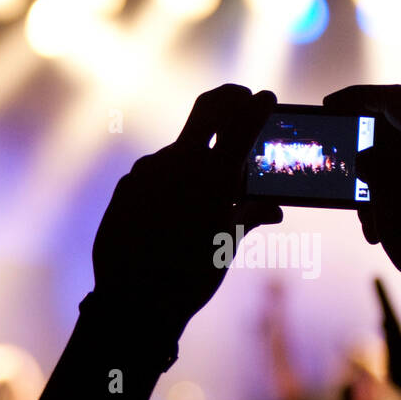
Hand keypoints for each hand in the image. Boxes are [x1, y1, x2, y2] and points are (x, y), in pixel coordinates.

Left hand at [91, 84, 281, 338]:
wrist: (132, 301)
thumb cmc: (189, 278)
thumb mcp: (227, 246)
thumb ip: (250, 216)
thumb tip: (273, 209)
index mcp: (214, 176)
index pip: (243, 124)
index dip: (258, 107)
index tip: (266, 98)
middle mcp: (179, 162)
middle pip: (208, 108)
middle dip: (229, 100)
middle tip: (241, 100)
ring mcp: (148, 170)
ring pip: (180, 149)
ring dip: (196, 156)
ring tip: (203, 190)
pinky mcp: (127, 185)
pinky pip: (155, 172)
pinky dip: (171, 180)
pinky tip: (173, 208)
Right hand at [323, 85, 400, 318]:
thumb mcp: (387, 199)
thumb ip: (372, 164)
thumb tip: (365, 153)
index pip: (394, 100)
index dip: (358, 96)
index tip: (330, 104)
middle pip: (395, 133)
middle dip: (365, 156)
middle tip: (346, 178)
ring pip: (399, 162)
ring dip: (374, 186)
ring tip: (368, 222)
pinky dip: (390, 197)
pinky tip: (379, 229)